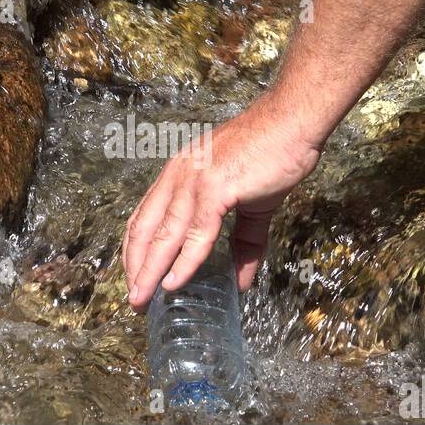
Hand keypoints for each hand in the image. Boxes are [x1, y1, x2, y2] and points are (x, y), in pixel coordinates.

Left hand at [122, 94, 321, 311]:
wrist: (294, 122)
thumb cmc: (273, 154)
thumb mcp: (253, 204)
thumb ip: (244, 244)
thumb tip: (241, 284)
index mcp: (180, 174)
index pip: (145, 216)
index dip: (136, 250)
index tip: (134, 278)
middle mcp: (178, 175)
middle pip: (144, 228)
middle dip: (134, 267)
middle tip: (131, 301)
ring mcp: (194, 180)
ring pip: (164, 233)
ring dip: (150, 271)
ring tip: (141, 300)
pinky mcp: (216, 187)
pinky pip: (196, 232)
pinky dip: (183, 261)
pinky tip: (173, 283)